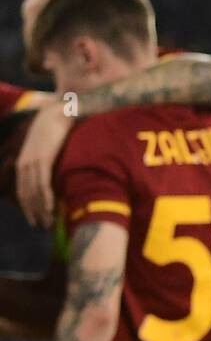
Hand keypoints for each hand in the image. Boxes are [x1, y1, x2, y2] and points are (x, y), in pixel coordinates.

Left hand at [16, 101, 73, 228]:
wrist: (58, 113)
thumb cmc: (56, 131)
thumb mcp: (45, 150)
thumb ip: (46, 164)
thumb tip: (54, 181)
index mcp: (23, 164)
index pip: (22, 193)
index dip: (28, 209)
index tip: (35, 221)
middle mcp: (24, 165)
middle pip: (27, 196)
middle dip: (35, 213)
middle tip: (43, 227)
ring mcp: (33, 162)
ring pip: (35, 193)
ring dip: (42, 210)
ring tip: (49, 222)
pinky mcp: (43, 159)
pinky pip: (43, 184)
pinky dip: (46, 198)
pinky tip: (51, 208)